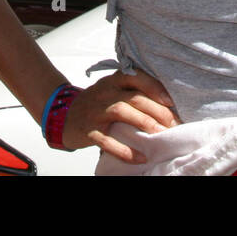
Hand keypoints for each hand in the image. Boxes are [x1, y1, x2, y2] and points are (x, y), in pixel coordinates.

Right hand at [61, 69, 177, 160]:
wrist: (63, 115)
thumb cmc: (96, 103)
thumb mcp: (111, 89)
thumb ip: (132, 90)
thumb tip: (166, 104)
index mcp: (113, 80)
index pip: (137, 78)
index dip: (155, 88)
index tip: (171, 102)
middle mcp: (104, 92)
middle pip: (134, 97)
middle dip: (157, 111)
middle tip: (173, 124)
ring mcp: (95, 111)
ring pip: (122, 112)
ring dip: (144, 123)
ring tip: (160, 135)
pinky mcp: (88, 131)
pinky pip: (108, 141)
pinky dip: (125, 150)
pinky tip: (140, 157)